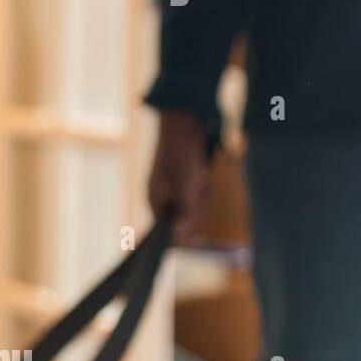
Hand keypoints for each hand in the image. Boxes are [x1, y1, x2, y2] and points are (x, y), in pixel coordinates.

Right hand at [147, 110, 210, 245]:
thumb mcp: (187, 186)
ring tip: (200, 174)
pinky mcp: (186, 179)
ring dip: (203, 193)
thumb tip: (182, 239)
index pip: (170, 232)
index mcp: (156, 201)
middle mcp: (164, 197)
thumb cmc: (183, 154)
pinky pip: (200, 191)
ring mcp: (175, 187)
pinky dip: (204, 184)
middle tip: (198, 184)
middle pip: (187, 219)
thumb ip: (186, 213)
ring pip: (196, 205)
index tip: (200, 234)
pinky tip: (203, 170)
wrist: (185, 121)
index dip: (187, 233)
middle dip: (198, 206)